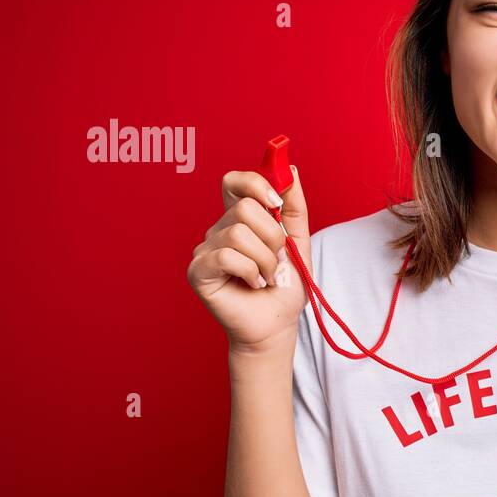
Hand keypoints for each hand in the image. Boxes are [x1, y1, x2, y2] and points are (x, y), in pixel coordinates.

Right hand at [187, 164, 311, 354]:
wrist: (278, 325)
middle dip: (272, 236)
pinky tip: (254, 285)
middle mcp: (219, 229)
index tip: (276, 202)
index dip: (255, 183)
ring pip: (238, 233)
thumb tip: (292, 170)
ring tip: (268, 277)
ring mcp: (205, 249)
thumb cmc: (285, 286)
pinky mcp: (199, 271)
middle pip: (244, 208)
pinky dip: (251, 272)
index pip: (235, 182)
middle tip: (277, 260)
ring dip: (265, 260)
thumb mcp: (298, 241)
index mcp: (240, 219)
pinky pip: (227, 256)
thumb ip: (294, 207)